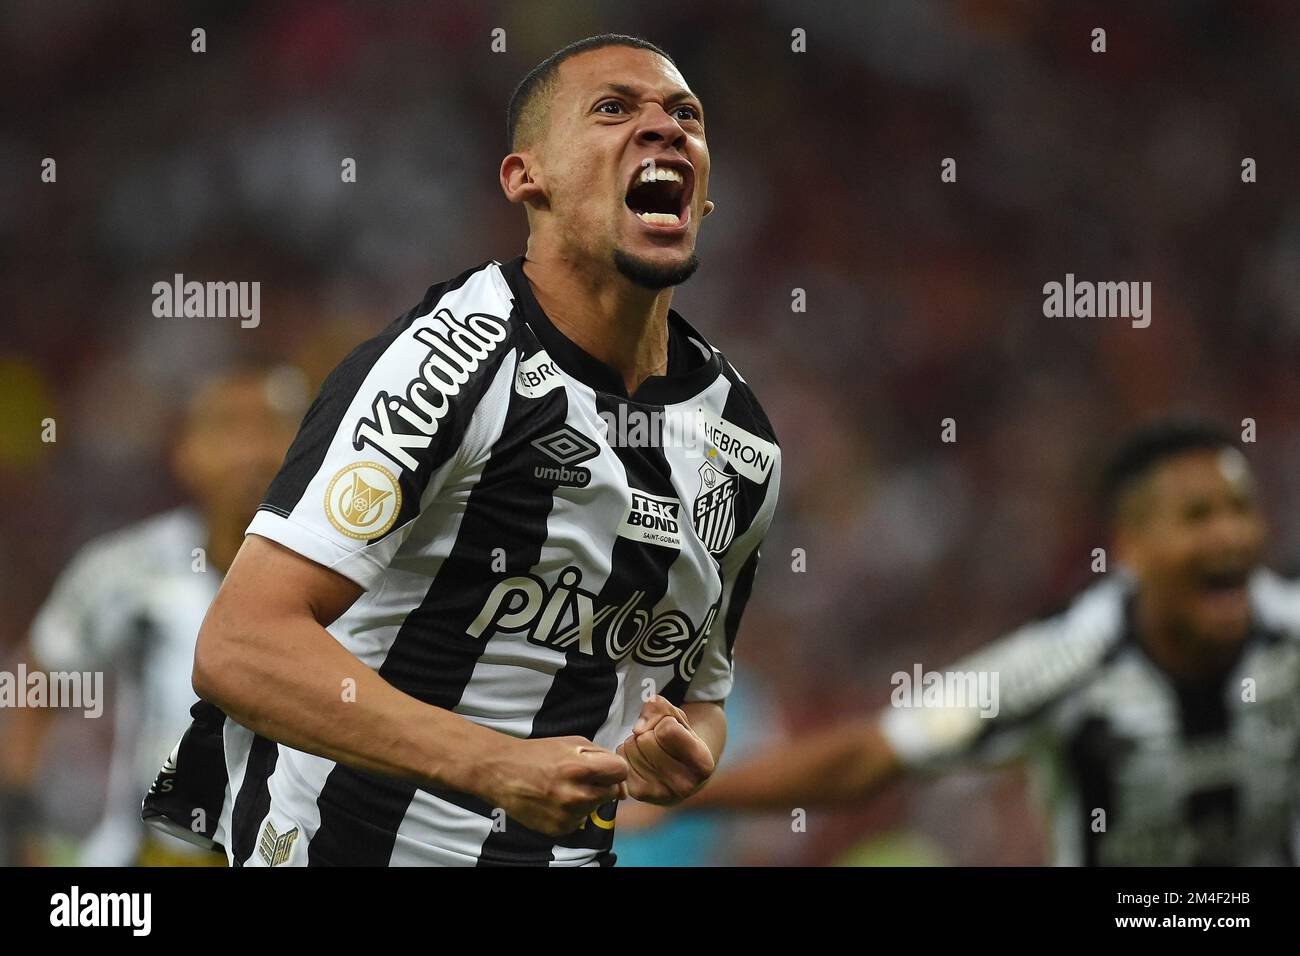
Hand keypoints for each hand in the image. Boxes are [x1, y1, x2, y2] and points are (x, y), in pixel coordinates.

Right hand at [483, 736, 628, 836]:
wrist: (502, 773)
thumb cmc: (539, 754)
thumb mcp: (573, 742)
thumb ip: (603, 757)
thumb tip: (622, 784)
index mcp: (580, 768)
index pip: (621, 772)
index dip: (615, 768)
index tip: (604, 768)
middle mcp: (575, 795)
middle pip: (612, 793)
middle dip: (602, 784)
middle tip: (580, 776)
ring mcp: (567, 815)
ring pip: (595, 807)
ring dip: (587, 798)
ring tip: (563, 787)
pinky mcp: (558, 829)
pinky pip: (579, 821)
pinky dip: (573, 812)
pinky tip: (555, 800)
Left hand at [617, 696, 714, 805]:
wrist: (681, 772)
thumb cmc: (681, 739)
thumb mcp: (678, 717)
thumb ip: (660, 708)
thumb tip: (637, 730)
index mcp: (703, 764)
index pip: (668, 729)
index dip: (666, 721)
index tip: (674, 731)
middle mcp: (685, 784)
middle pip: (646, 739)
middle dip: (649, 732)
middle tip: (660, 742)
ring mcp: (661, 793)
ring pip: (631, 747)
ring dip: (637, 742)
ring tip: (652, 751)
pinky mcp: (640, 794)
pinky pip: (621, 758)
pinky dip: (627, 753)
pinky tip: (642, 760)